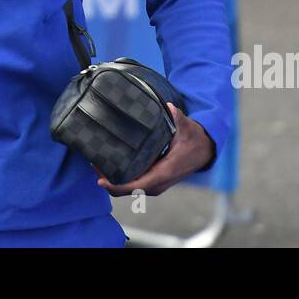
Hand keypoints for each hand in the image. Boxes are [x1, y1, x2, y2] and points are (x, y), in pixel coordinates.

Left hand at [95, 103, 214, 196]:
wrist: (203, 150)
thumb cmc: (192, 139)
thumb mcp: (185, 126)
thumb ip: (176, 117)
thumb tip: (168, 107)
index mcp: (165, 171)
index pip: (138, 185)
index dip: (118, 185)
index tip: (102, 180)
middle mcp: (159, 183)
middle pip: (130, 190)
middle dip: (110, 183)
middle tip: (94, 167)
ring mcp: (156, 184)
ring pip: (131, 190)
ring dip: (115, 182)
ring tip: (99, 166)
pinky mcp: (154, 182)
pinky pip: (135, 185)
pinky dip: (122, 181)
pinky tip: (111, 168)